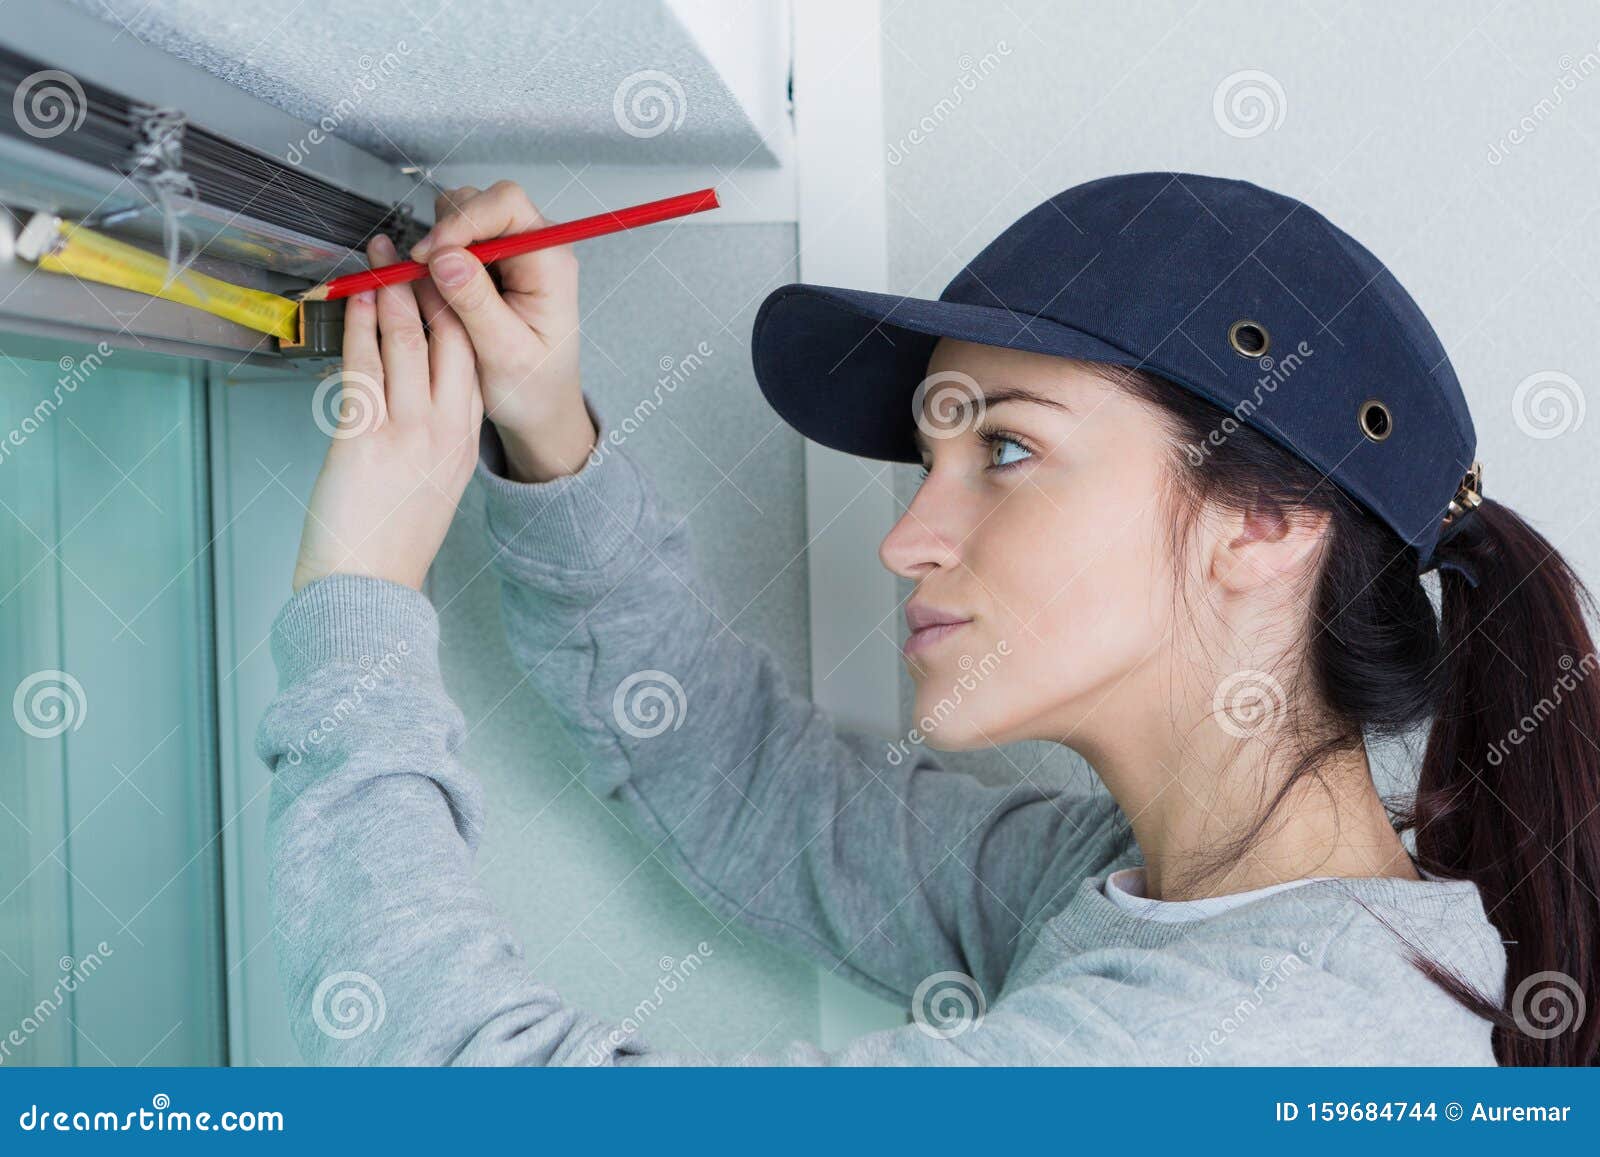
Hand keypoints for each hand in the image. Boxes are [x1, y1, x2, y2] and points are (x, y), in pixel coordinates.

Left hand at [291, 234, 483, 592]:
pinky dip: (358, 325)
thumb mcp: (432, 486)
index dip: (460, 311)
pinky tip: (353, 299)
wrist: (366, 589)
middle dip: (430, 288)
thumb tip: (412, 398)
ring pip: (406, 344)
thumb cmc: (390, 544)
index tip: (446, 279)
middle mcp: (444, 432)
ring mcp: (407, 433)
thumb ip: (433, 439)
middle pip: (449, 341)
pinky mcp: (363, 437)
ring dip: (391, 294)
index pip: (473, 359)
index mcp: (463, 443)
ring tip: (379, 261)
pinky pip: (362, 366)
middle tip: (412, 253)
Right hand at [410, 180, 595, 482]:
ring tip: (434, 288)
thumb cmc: (534, 387)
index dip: (462, 221)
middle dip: (445, 231)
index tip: (429, 256)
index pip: (506, 204)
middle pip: (480, 202)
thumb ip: (476, 303)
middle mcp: (536, 247)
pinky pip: (457, 241)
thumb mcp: (504, 353)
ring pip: (463, 216)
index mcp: (550, 263)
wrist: (540, 407)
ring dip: (439, 244)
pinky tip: (436, 291)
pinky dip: (437, 258)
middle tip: (422, 273)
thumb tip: (446, 258)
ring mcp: (514, 252)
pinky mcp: (494, 263)